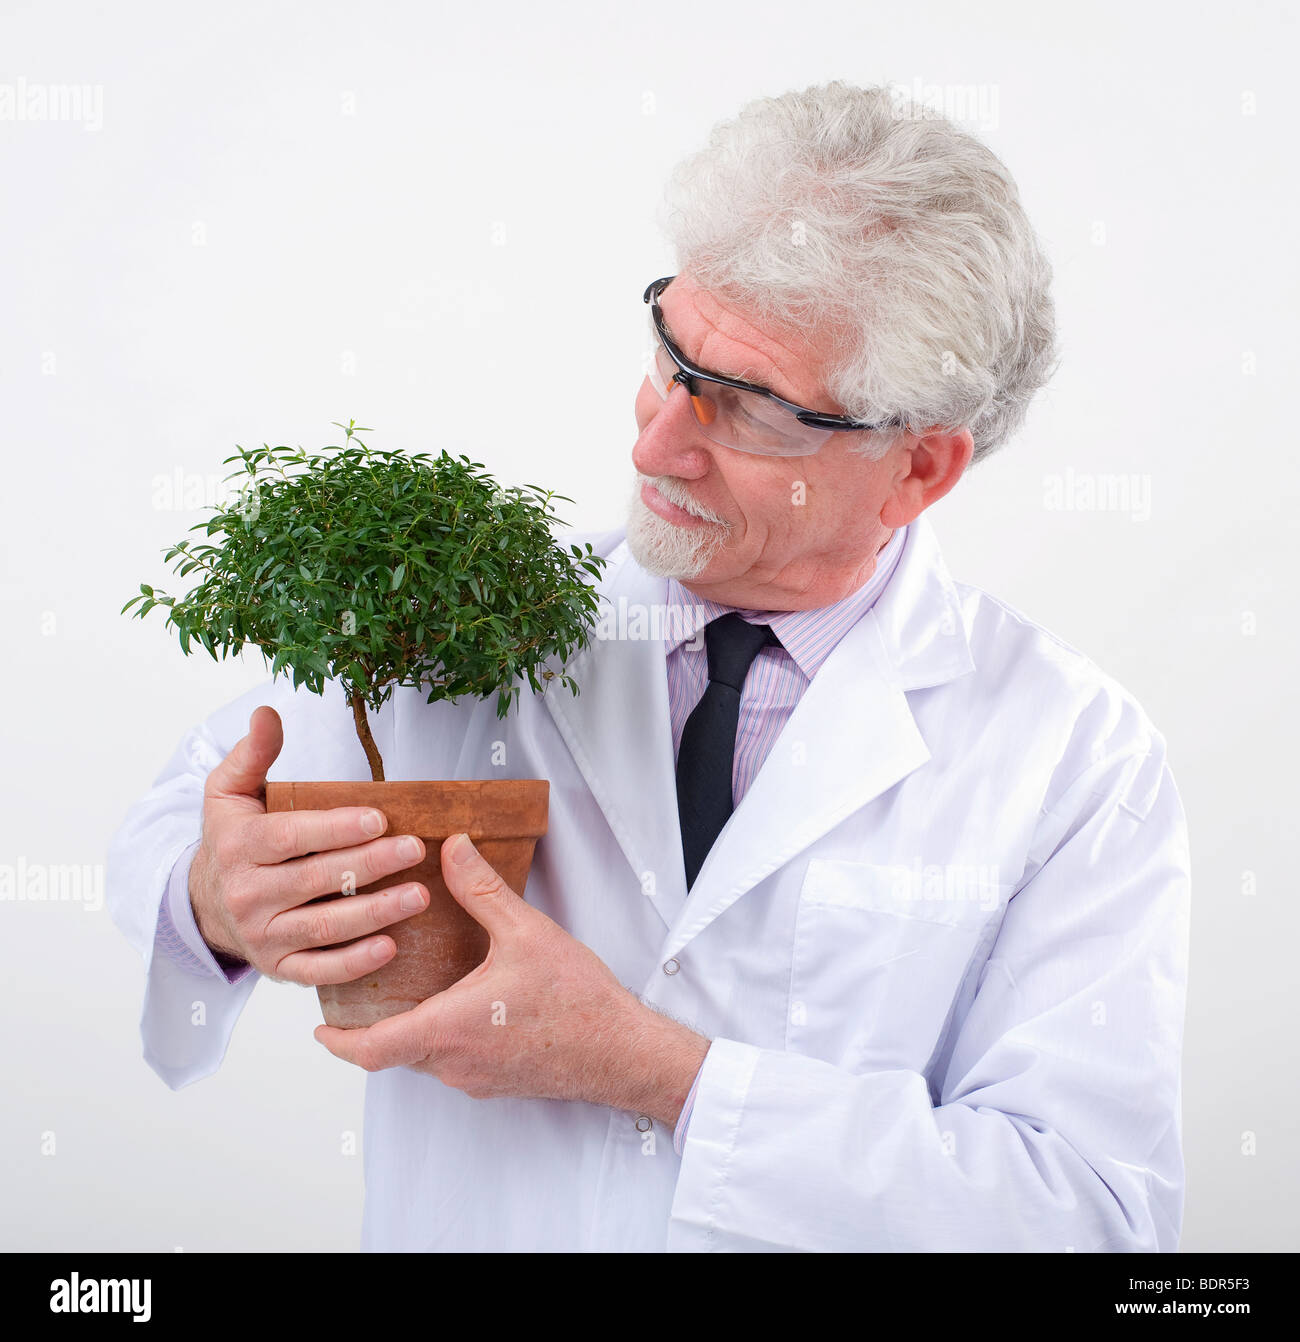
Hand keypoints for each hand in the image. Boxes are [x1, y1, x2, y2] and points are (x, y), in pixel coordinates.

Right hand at [188, 705, 432, 984]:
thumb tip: (268, 712)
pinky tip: (391, 948)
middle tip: (414, 850)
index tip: (380, 818)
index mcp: (240, 847)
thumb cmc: (232, 838)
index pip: (290, 837)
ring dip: (375, 914)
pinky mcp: (278, 967)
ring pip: (323, 927)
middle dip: (369, 864)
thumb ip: (252, 752)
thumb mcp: (229, 792)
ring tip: (420, 896)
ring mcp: (264, 935)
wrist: (205, 903)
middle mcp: (248, 894)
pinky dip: (353, 963)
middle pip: (315, 880)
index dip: (336, 828)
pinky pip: (318, 970)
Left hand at [314, 834, 711, 1124]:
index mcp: (449, 1028)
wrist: (622, 1052)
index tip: (319, 1028)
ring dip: (412, 1030)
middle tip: (363, 993)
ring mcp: (477, 1079)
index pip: (372, 1049)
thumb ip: (483, 890)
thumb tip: (455, 848)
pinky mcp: (499, 1083)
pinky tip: (464, 1007)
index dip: (338, 1042)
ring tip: (414, 991)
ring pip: (425, 1059)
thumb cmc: (577, 1001)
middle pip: (394, 1053)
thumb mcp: (526, 933)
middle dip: (374, 1027)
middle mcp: (455, 1063)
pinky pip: (454, 1064)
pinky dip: (444, 1039)